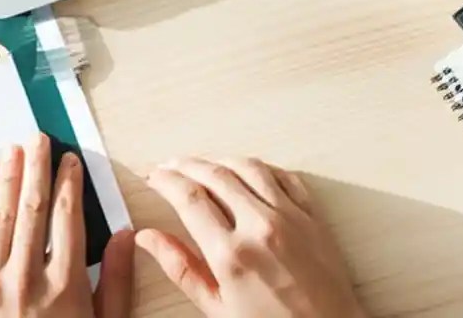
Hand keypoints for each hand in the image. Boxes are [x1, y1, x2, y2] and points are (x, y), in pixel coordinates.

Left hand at [0, 134, 134, 317]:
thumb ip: (116, 282)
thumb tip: (125, 236)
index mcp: (64, 285)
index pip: (67, 219)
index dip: (69, 184)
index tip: (70, 160)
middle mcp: (26, 280)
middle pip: (32, 211)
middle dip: (36, 170)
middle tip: (37, 139)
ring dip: (5, 183)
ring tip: (10, 153)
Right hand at [138, 158, 366, 317]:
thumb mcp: (217, 308)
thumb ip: (181, 268)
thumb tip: (149, 238)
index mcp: (232, 255)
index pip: (189, 199)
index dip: (166, 180)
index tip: (155, 176)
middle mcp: (261, 227)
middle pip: (215, 175)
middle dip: (186, 164)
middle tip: (171, 165)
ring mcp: (291, 217)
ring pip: (249, 167)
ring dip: (221, 159)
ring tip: (204, 163)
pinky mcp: (313, 216)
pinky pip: (285, 176)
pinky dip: (261, 167)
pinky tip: (249, 170)